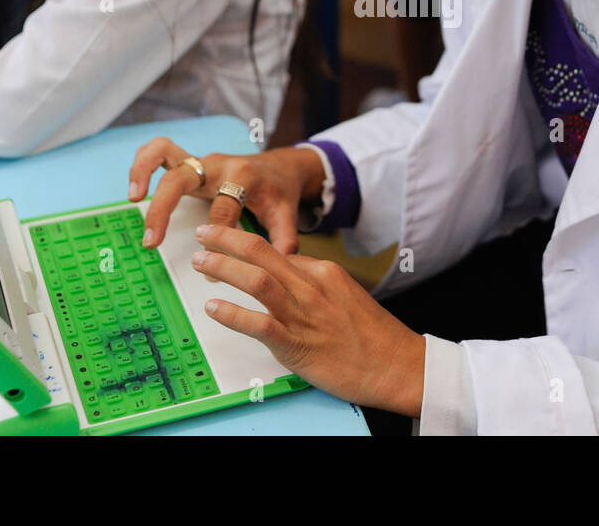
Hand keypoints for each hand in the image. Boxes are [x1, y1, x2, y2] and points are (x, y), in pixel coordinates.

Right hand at [128, 136, 326, 256]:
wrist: (280, 166)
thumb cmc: (279, 192)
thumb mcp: (287, 214)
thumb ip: (284, 240)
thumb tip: (281, 270)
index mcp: (244, 177)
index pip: (222, 210)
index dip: (216, 241)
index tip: (208, 269)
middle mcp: (218, 164)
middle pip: (182, 179)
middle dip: (162, 209)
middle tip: (150, 241)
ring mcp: (202, 161)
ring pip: (163, 151)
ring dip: (142, 171)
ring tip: (132, 199)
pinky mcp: (190, 162)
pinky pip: (160, 153)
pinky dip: (143, 165)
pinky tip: (134, 191)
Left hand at [193, 223, 425, 415]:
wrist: (397, 364)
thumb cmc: (374, 335)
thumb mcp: (346, 295)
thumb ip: (317, 284)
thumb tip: (291, 274)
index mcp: (324, 272)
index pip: (279, 250)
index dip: (248, 244)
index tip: (227, 240)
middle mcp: (311, 287)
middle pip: (261, 252)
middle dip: (226, 239)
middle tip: (204, 234)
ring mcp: (303, 314)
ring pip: (255, 280)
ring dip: (223, 267)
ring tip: (200, 261)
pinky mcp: (296, 344)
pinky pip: (258, 324)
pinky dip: (231, 314)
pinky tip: (213, 309)